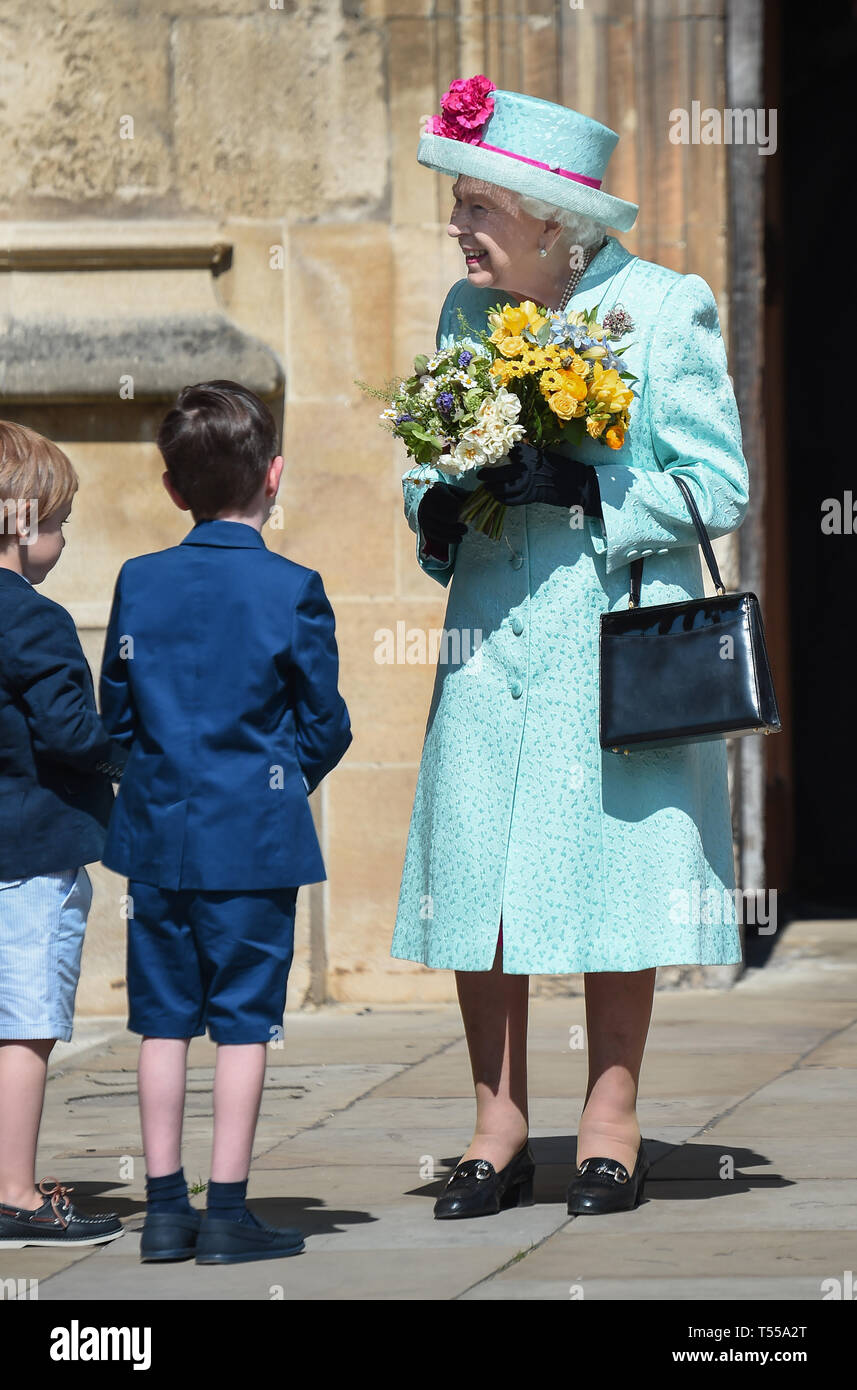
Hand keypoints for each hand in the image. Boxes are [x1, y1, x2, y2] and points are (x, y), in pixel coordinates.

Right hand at [417, 481, 468, 546]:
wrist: (425, 502)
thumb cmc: (444, 495)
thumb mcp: (454, 491)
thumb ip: (466, 495)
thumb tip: (484, 498)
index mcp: (435, 491)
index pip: (451, 502)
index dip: (463, 509)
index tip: (471, 511)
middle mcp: (427, 505)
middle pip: (448, 516)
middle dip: (460, 520)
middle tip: (467, 522)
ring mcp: (425, 518)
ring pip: (443, 528)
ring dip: (457, 531)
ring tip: (465, 530)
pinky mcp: (426, 529)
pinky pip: (439, 537)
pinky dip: (450, 539)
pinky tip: (459, 539)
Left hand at [476, 442, 601, 515]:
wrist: (575, 482)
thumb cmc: (560, 467)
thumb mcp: (542, 455)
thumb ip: (525, 455)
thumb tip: (509, 454)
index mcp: (530, 454)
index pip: (507, 451)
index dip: (495, 453)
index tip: (487, 455)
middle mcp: (527, 468)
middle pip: (500, 472)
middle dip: (488, 475)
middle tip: (480, 475)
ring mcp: (528, 483)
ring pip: (503, 488)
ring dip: (493, 489)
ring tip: (487, 487)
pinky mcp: (530, 497)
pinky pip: (511, 500)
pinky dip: (503, 499)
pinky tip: (498, 497)